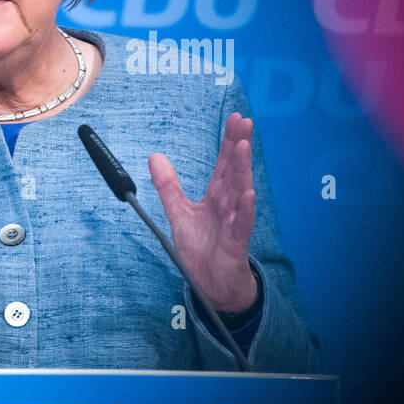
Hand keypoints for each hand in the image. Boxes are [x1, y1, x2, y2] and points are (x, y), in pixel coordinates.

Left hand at [148, 114, 257, 314]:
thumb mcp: (179, 213)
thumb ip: (168, 186)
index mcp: (217, 195)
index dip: (229, 141)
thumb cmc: (202, 248)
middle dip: (239, 146)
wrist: (211, 284)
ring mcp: (234, 221)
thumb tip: (155, 156)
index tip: (235, 119)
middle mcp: (229, 204)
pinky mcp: (235, 242)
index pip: (224, 163)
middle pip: (235, 170)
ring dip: (242, 169)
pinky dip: (245, 209)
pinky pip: (242, 224)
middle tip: (245, 121)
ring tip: (244, 146)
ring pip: (240, 191)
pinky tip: (248, 193)